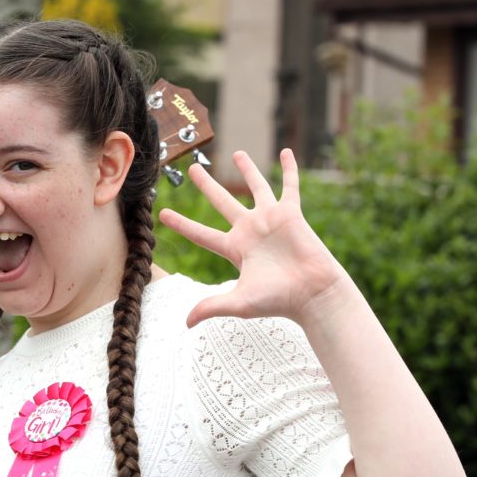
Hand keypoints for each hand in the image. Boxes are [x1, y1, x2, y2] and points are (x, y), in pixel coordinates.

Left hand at [160, 149, 350, 327]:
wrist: (312, 294)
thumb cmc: (278, 300)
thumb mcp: (239, 302)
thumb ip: (212, 307)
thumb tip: (185, 324)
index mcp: (234, 249)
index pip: (201, 233)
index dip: (183, 224)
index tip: (163, 214)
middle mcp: (250, 230)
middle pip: (222, 202)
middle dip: (207, 185)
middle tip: (194, 169)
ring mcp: (270, 219)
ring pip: (256, 187)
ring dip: (247, 169)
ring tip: (237, 152)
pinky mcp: (291, 213)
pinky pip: (289, 186)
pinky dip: (289, 169)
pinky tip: (285, 152)